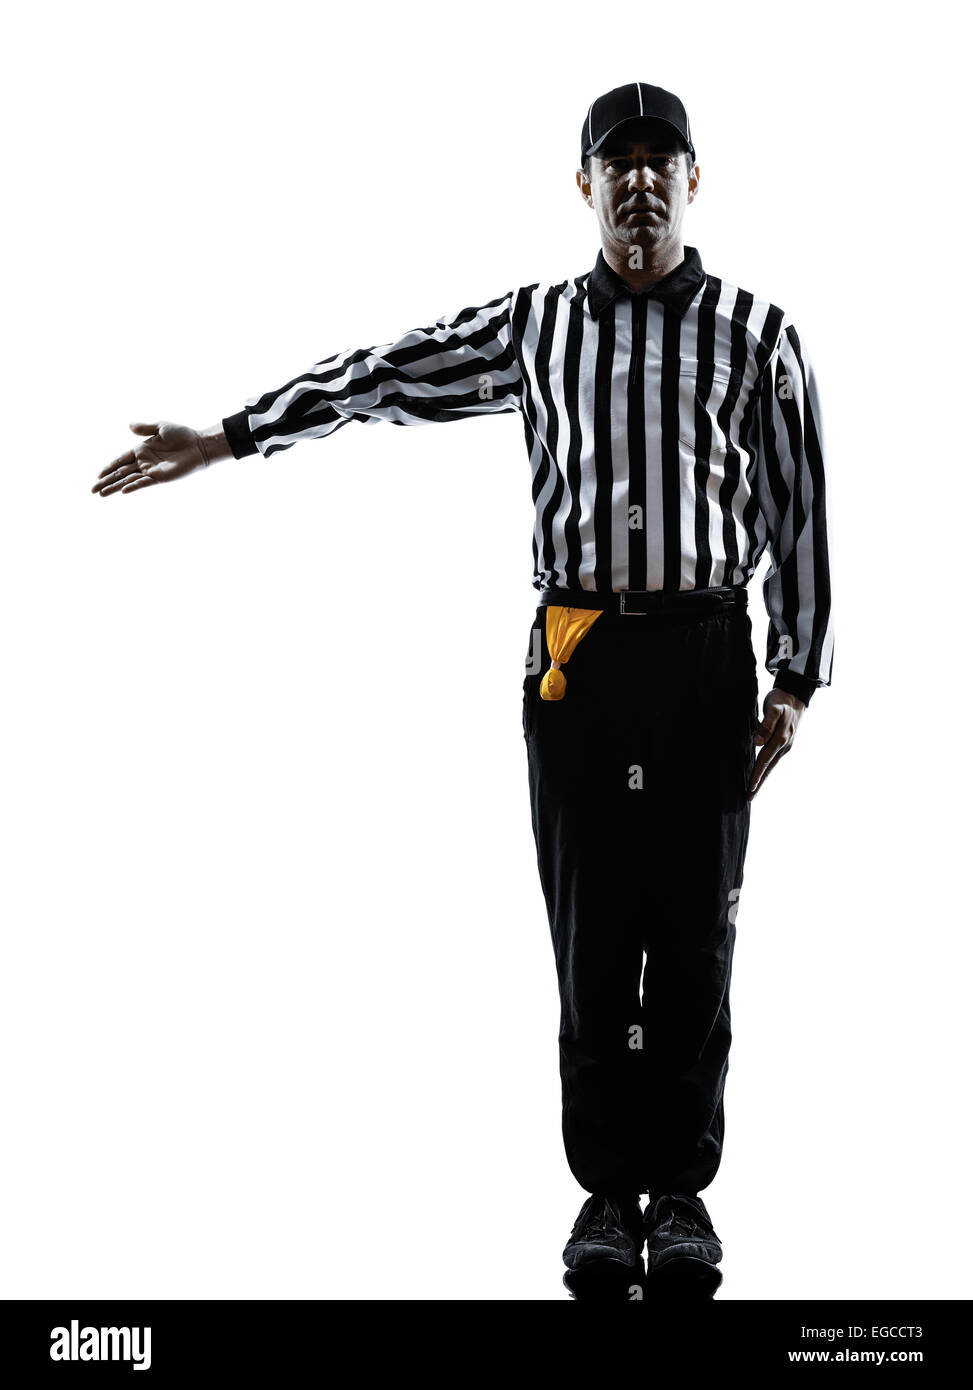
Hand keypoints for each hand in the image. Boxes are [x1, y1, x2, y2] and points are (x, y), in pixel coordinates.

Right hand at [92, 421, 227, 495]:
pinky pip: (144, 483)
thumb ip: (145, 428)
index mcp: (141, 450)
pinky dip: (133, 486)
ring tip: (102, 494)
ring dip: (115, 487)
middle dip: (106, 481)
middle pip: (120, 473)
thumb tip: (129, 425)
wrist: (199, 445)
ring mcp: (151, 471)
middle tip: (93, 490)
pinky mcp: (160, 477)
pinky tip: (123, 491)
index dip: (109, 467)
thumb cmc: (182, 435)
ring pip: (128, 480)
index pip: (120, 460)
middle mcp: (144, 462)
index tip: (98, 475)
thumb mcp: (161, 427)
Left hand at [749, 689, 804, 799]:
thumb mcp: (773, 708)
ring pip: (771, 765)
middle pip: (769, 768)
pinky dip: (766, 768)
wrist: (795, 695)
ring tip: (754, 790)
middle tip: (749, 797)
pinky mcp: (785, 742)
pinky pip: (773, 759)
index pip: (765, 761)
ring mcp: (786, 745)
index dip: (757, 775)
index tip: (751, 787)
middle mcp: (784, 745)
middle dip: (759, 783)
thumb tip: (757, 742)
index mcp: (780, 739)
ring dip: (762, 778)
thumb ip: (766, 725)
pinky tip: (762, 773)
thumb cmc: (781, 700)